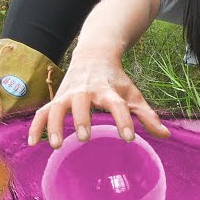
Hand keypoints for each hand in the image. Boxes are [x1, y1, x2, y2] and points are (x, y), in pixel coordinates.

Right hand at [26, 50, 169, 147]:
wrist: (94, 54)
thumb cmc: (116, 80)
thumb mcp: (133, 94)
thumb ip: (147, 115)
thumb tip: (166, 135)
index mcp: (107, 90)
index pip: (116, 105)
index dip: (123, 120)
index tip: (129, 138)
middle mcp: (86, 90)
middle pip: (81, 102)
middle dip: (81, 118)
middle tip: (84, 138)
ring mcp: (68, 94)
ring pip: (56, 107)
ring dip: (54, 124)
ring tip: (56, 145)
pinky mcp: (56, 98)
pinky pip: (41, 112)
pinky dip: (36, 126)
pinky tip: (33, 144)